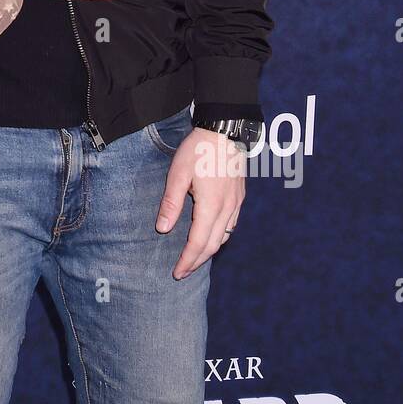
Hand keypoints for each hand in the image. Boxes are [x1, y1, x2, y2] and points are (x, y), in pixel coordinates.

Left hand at [155, 128, 245, 278]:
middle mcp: (227, 209)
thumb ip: (171, 203)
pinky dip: (221, 237)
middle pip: (213, 245)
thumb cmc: (198, 150)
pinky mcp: (240, 196)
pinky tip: (213, 236)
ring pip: (225, 236)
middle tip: (183, 272)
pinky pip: (232, 224)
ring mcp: (236, 203)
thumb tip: (163, 229)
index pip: (198, 243)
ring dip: (209, 250)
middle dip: (197, 261)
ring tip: (195, 258)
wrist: (225, 130)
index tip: (177, 273)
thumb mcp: (178, 174)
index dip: (187, 261)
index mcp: (210, 206)